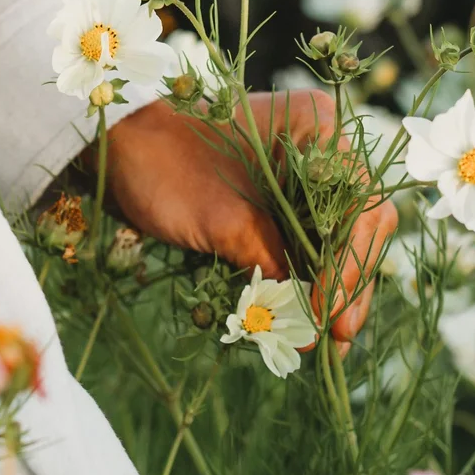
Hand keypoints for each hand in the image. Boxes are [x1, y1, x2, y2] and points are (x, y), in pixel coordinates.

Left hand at [100, 93, 397, 349]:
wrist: (115, 145)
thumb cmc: (166, 165)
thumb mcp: (223, 220)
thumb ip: (272, 270)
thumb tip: (310, 330)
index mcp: (319, 132)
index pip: (359, 207)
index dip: (350, 266)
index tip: (330, 314)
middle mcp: (322, 151)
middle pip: (358, 225)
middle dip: (348, 284)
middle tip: (338, 339)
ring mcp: (302, 176)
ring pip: (336, 240)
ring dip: (332, 289)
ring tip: (327, 342)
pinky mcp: (280, 201)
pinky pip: (308, 243)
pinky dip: (308, 281)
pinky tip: (305, 319)